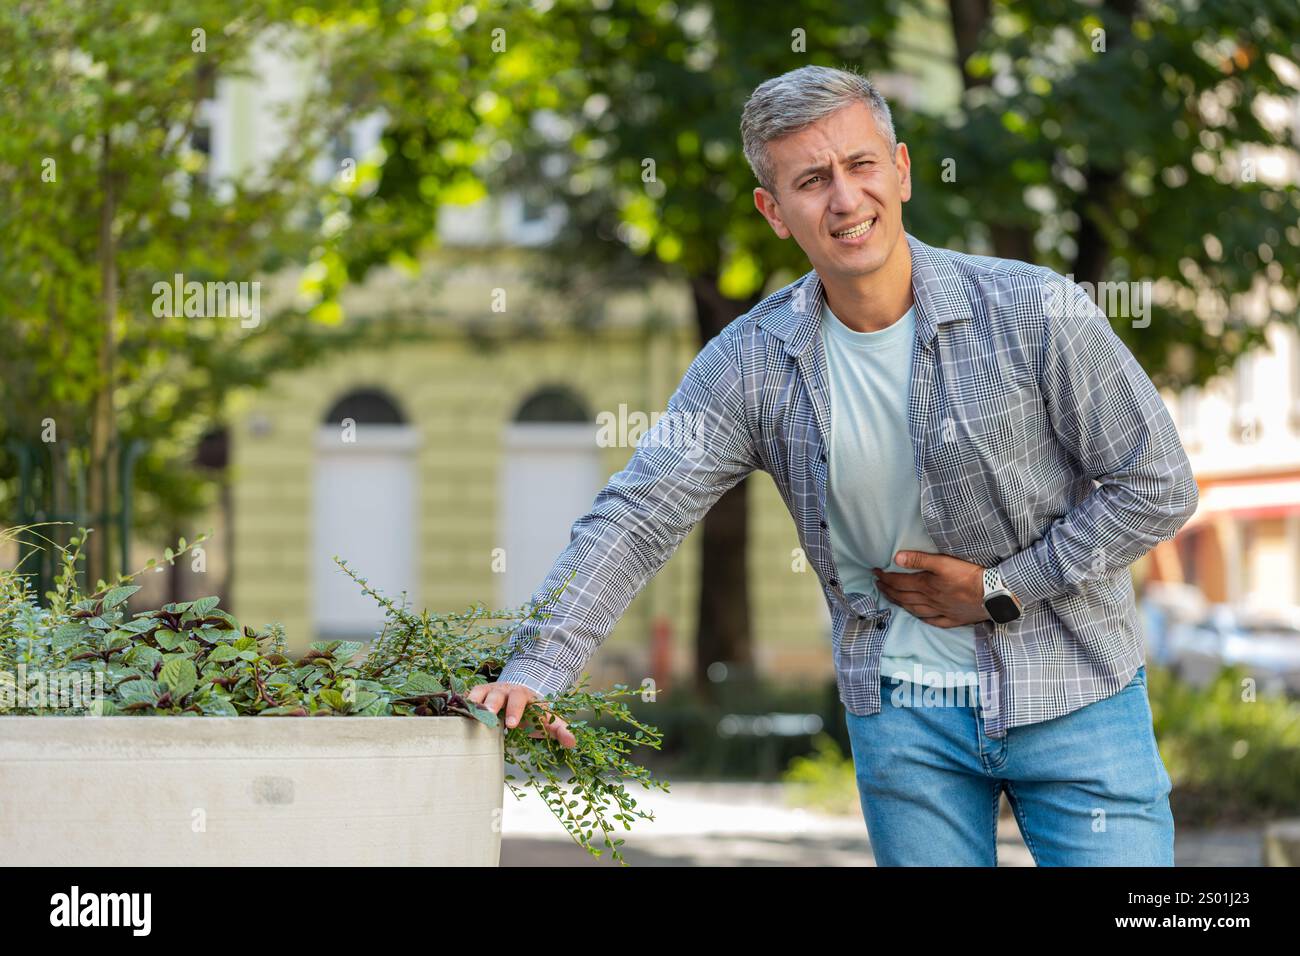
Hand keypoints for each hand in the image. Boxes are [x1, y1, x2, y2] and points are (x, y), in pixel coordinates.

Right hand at [466, 680, 576, 748]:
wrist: (520, 694)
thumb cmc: (533, 712)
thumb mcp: (549, 720)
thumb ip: (561, 730)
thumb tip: (573, 742)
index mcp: (523, 695)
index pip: (520, 700)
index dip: (516, 710)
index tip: (512, 725)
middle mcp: (505, 690)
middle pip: (497, 694)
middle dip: (492, 705)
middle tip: (488, 717)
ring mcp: (490, 691)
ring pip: (480, 693)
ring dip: (474, 703)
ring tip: (468, 716)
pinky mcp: (477, 694)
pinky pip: (467, 696)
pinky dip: (461, 702)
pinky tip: (453, 714)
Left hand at [871, 550, 991, 627]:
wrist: (994, 594)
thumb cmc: (969, 576)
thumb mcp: (943, 562)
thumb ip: (920, 560)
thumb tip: (896, 558)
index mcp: (926, 586)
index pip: (899, 582)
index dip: (885, 578)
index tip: (875, 573)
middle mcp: (931, 601)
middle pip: (904, 597)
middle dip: (888, 591)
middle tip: (878, 585)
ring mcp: (942, 611)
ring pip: (916, 610)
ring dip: (901, 604)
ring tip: (892, 600)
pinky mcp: (955, 618)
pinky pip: (935, 622)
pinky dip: (924, 619)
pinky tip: (921, 617)